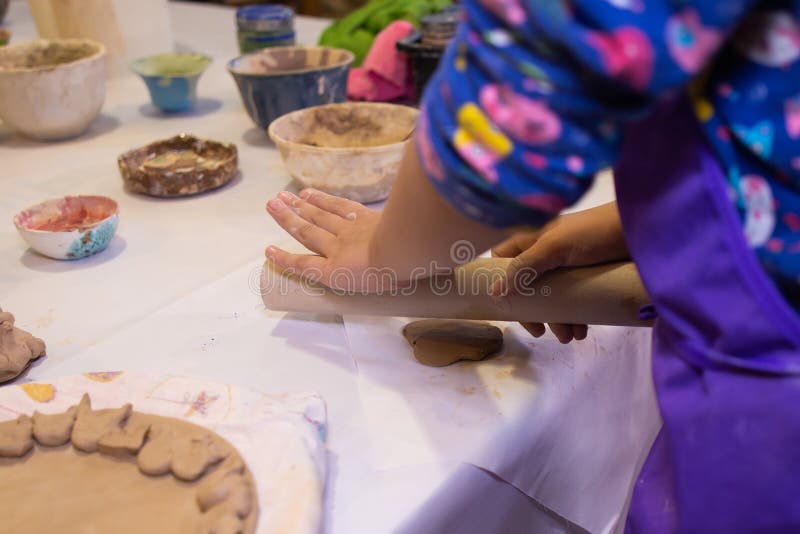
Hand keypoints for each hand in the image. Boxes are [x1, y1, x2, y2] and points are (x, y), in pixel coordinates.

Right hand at [265, 189, 387, 290]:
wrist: (402, 249)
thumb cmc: (394, 277)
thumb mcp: (377, 289)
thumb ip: (376, 282)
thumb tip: (383, 278)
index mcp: (336, 273)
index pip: (304, 266)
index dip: (285, 258)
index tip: (268, 250)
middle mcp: (336, 249)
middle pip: (306, 232)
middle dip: (287, 219)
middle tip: (270, 205)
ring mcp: (349, 230)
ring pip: (318, 216)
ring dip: (299, 205)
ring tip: (283, 196)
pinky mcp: (363, 216)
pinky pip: (338, 206)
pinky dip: (323, 199)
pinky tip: (310, 193)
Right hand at [491, 202, 628, 343]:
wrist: (647, 231)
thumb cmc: (596, 232)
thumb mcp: (555, 247)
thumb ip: (525, 267)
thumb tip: (494, 292)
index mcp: (538, 241)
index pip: (506, 258)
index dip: (499, 279)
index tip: (504, 304)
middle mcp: (552, 254)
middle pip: (531, 286)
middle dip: (535, 310)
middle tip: (540, 331)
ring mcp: (573, 268)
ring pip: (555, 298)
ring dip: (558, 319)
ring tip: (569, 337)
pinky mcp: (594, 279)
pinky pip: (578, 302)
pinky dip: (578, 317)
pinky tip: (583, 330)